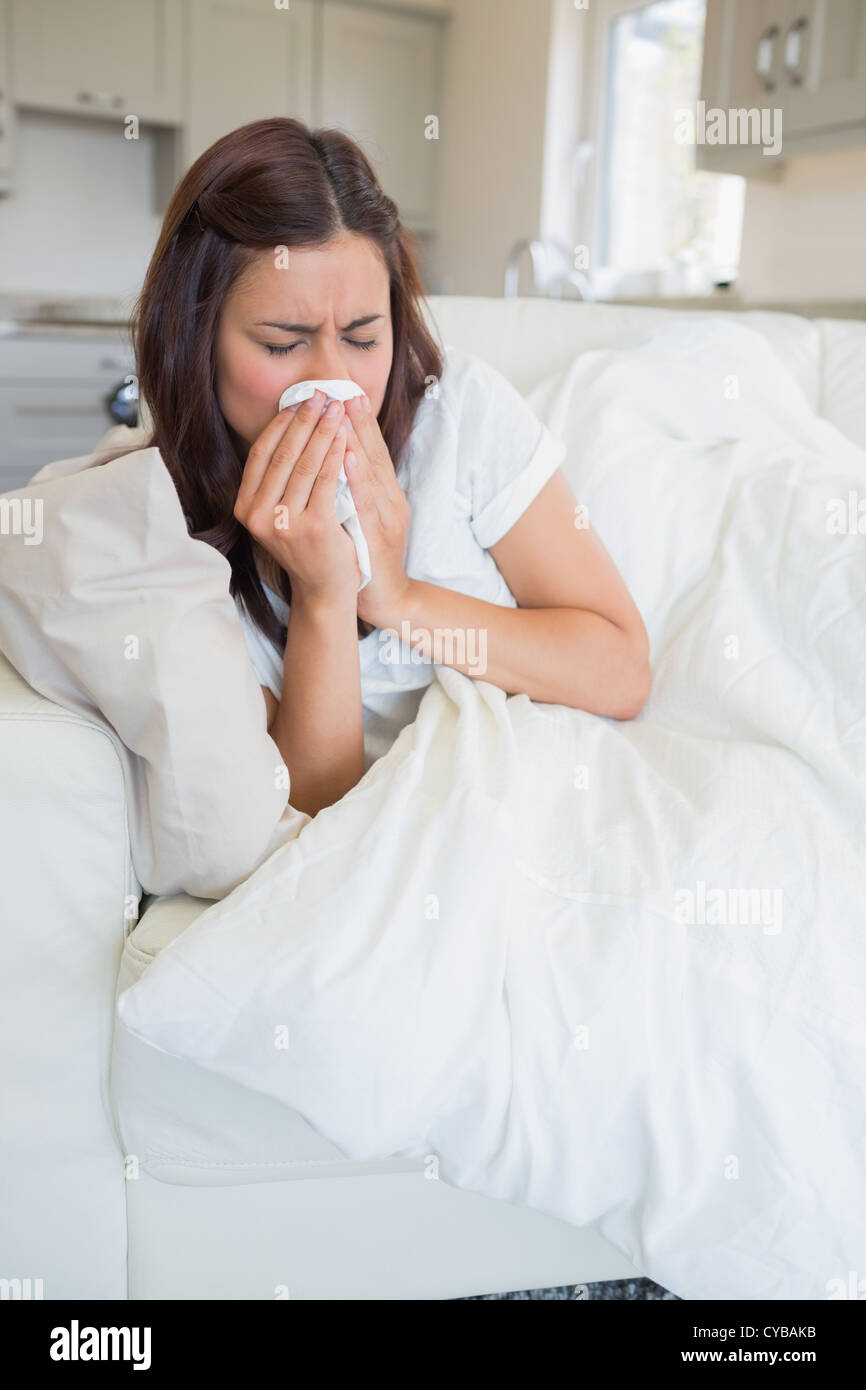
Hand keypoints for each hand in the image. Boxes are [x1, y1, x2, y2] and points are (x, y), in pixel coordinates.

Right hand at [233, 390, 359, 608]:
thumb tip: (289, 428)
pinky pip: (326, 480)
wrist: (326, 590)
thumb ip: (278, 482)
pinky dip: (336, 454)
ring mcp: (283, 522)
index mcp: (245, 507)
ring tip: (337, 407)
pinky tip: (345, 435)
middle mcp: (257, 514)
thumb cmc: (308, 547)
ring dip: (323, 430)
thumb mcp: (282, 513)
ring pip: (305, 463)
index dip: (281, 423)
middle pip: (283, 454)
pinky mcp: (312, 527)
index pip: (261, 453)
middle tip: (322, 394)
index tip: (300, 400)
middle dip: (305, 420)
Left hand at [342, 394, 411, 627]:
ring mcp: (386, 516)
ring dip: (357, 439)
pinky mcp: (378, 535)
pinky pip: (365, 502)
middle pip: (374, 453)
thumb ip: (355, 488)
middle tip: (343, 389)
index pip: (373, 450)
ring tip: (344, 411)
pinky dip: (357, 477)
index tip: (347, 392)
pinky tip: (346, 457)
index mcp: (386, 493)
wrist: (387, 598)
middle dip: (358, 420)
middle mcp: (390, 499)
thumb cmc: (369, 556)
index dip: (362, 421)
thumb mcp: (365, 516)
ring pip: (370, 471)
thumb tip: (336, 457)